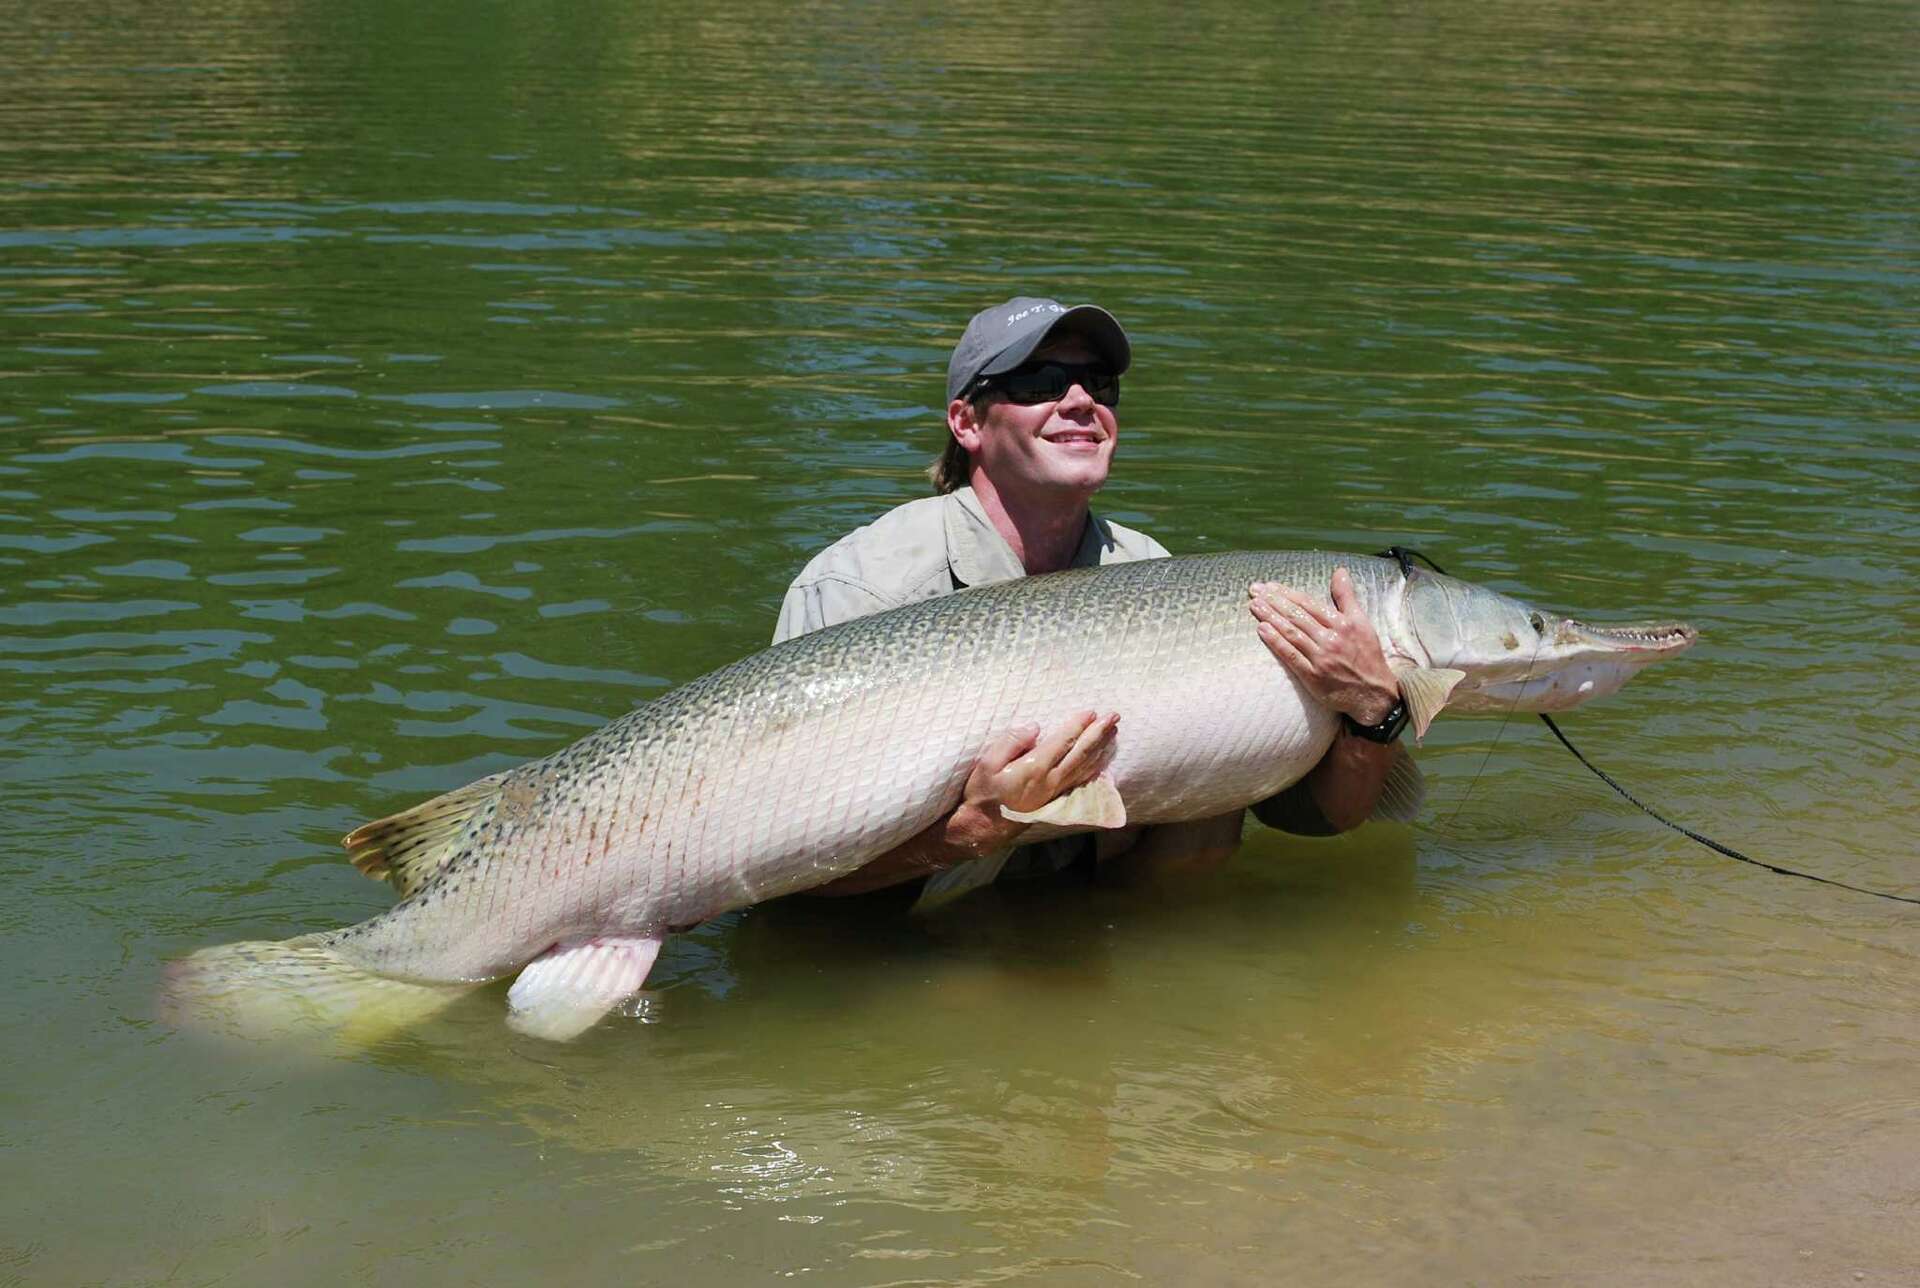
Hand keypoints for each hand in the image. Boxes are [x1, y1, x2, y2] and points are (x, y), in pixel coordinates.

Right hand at [944, 710, 1119, 854]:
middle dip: (1098, 734)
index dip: (1078, 726)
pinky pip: (1082, 780)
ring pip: (1085, 767)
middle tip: (1114, 716)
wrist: (984, 825)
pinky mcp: (1056, 798)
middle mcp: (1050, 780)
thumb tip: (1035, 728)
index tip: (1091, 712)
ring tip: (1113, 731)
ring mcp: (1056, 791)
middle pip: (1081, 754)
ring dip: (1101, 747)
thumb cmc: (984, 791)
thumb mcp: (987, 763)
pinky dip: (1095, 768)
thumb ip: (1010, 742)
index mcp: (1034, 769)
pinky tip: (1103, 759)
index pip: (1062, 743)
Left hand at [1248, 567, 1398, 724]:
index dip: (1287, 594)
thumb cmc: (1367, 656)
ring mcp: (1321, 658)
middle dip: (1273, 601)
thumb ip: (1347, 597)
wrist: (1374, 694)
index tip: (1270, 586)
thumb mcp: (1362, 622)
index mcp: (1342, 624)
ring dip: (1270, 617)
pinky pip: (1291, 656)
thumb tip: (1339, 571)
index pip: (1308, 604)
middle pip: (1296, 616)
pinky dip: (1276, 642)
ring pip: (1291, 632)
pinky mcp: (1313, 676)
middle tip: (1254, 590)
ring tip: (1254, 605)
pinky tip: (1262, 630)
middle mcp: (1331, 639)